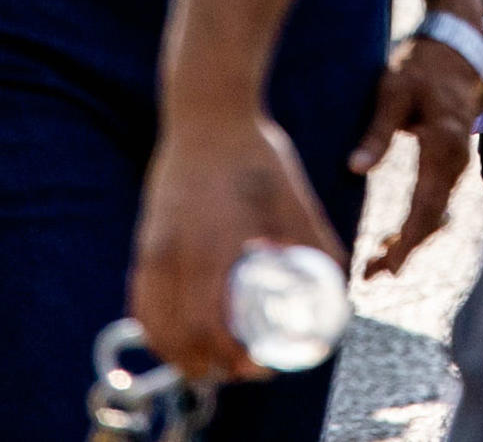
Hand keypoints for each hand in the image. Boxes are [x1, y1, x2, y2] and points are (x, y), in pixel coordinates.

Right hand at [131, 106, 349, 383]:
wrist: (207, 112)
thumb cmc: (256, 153)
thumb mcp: (294, 197)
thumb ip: (316, 240)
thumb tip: (342, 282)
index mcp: (217, 244)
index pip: (211, 324)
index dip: (232, 358)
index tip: (258, 367)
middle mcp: (178, 251)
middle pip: (183, 335)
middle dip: (210, 365)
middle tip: (240, 370)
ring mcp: (156, 246)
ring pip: (155, 322)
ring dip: (179, 353)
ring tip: (209, 363)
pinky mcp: (145, 240)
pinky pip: (140, 298)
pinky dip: (153, 328)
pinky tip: (172, 338)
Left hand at [350, 36, 482, 278]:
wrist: (454, 49)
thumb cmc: (418, 68)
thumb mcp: (391, 92)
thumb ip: (376, 131)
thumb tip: (355, 169)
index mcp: (444, 144)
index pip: (426, 205)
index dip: (407, 241)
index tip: (386, 268)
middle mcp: (457, 160)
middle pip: (433, 218)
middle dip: (405, 251)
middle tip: (371, 276)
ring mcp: (459, 163)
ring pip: (437, 214)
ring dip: (410, 242)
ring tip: (376, 266)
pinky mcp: (453, 164)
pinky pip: (438, 203)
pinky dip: (418, 224)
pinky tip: (395, 239)